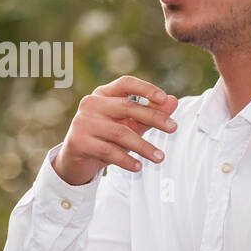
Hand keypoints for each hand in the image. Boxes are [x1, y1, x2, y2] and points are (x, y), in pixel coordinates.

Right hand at [53, 76, 179, 185]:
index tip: (164, 98)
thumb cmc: (105, 138)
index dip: (145, 88)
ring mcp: (83, 122)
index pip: (125, 83)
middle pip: (127, 107)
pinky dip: (126, 160)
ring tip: (160, 157)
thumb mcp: (129, 124)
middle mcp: (91, 104)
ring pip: (119, 132)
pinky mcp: (78, 142)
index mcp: (103, 94)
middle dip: (153, 117)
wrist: (75, 159)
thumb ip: (150, 113)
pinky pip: (108, 151)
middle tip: (173, 128)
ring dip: (143, 146)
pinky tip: (138, 166)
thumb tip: (174, 101)